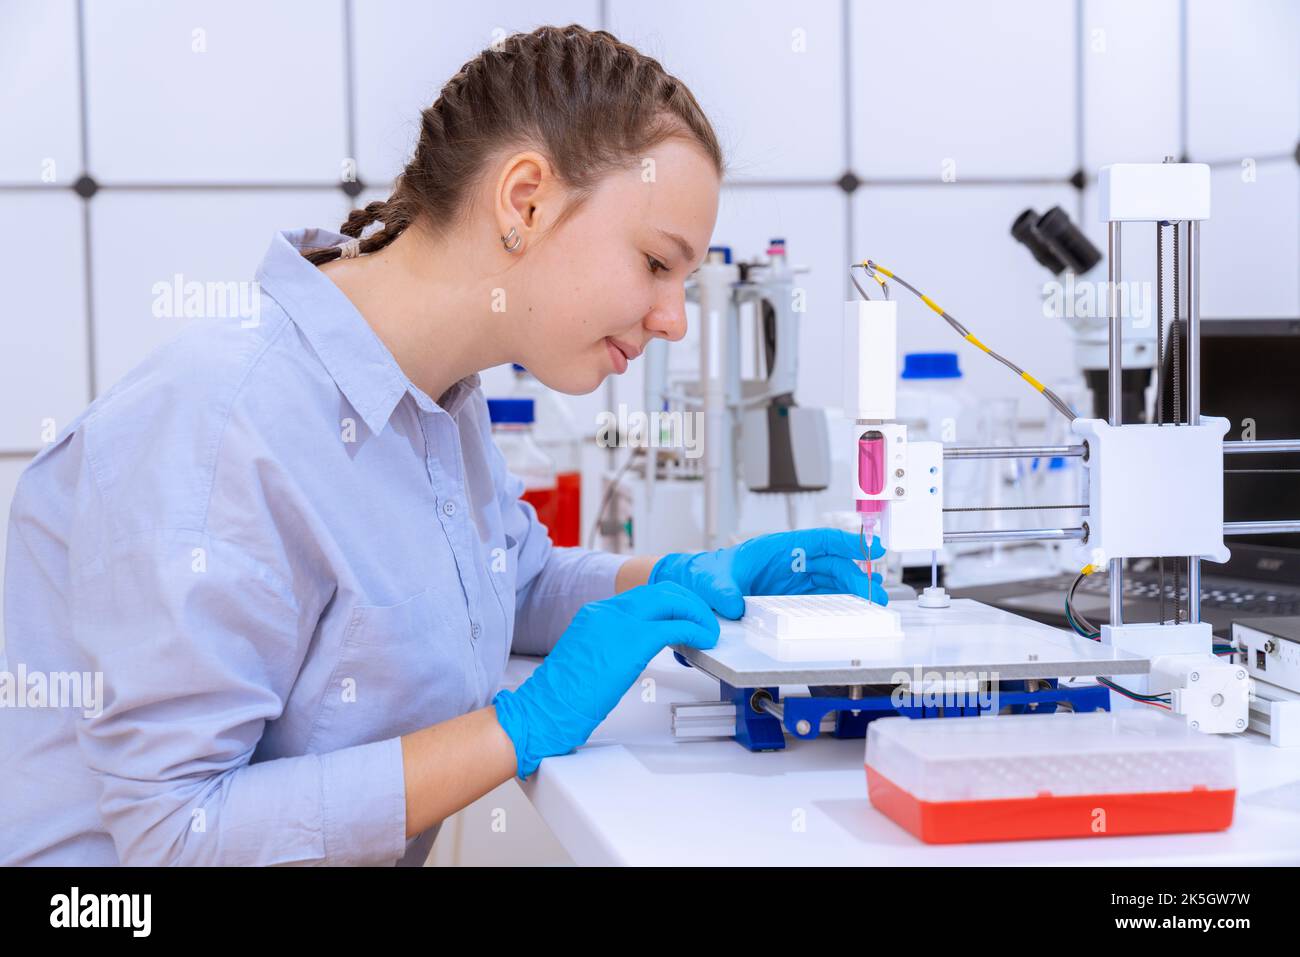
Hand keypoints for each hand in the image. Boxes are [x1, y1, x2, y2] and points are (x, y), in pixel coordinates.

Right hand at [492, 582, 718, 778]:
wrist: (546, 706)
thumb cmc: (563, 694)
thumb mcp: (588, 656)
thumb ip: (611, 643)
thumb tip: (635, 649)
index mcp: (596, 612)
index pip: (643, 595)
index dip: (670, 602)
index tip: (684, 614)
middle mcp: (608, 610)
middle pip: (661, 590)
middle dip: (689, 602)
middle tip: (703, 619)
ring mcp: (619, 622)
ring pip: (671, 600)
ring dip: (696, 613)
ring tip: (707, 629)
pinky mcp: (633, 641)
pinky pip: (675, 626)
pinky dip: (695, 629)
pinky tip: (703, 640)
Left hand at [649, 527, 886, 618]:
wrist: (699, 588)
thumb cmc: (707, 574)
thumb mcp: (711, 580)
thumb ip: (721, 590)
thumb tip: (732, 604)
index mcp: (778, 547)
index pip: (819, 540)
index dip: (847, 542)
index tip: (870, 547)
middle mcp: (792, 562)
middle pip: (833, 564)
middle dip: (856, 576)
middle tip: (875, 593)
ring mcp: (795, 580)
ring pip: (833, 582)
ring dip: (854, 591)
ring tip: (873, 603)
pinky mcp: (794, 598)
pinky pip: (823, 598)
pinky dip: (841, 603)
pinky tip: (856, 610)